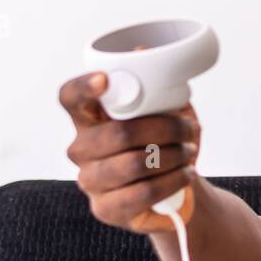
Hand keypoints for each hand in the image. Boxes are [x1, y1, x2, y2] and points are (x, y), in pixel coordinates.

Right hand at [59, 71, 201, 233]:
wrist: (178, 190)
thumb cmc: (166, 145)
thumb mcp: (166, 112)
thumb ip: (154, 86)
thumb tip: (142, 50)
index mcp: (90, 119)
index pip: (70, 98)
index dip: (83, 88)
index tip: (105, 79)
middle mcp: (82, 149)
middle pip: (116, 133)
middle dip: (163, 129)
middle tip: (189, 129)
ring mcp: (90, 181)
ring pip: (133, 163)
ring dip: (172, 155)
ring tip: (190, 151)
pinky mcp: (106, 209)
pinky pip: (142, 192)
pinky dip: (173, 180)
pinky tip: (187, 173)